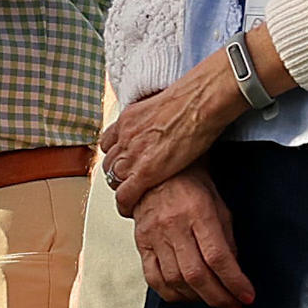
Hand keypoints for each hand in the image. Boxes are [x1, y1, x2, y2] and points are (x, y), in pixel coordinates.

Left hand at [101, 57, 246, 212]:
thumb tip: (162, 121)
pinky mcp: (144, 172)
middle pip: (109, 163)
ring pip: (114, 179)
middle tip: (129, 182)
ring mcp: (132, 155)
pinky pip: (126, 194)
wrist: (198, 102)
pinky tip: (131, 209)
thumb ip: (153, 117)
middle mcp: (124, 137)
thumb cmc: (192, 98)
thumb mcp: (161, 104)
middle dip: (117, 174)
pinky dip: (126, 204)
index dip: (117, 156)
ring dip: (122, 188)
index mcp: (127, 120)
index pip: (109, 143)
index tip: (124, 163)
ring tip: (133, 195)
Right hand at [133, 166, 254, 307]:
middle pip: (196, 274)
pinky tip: (186, 296)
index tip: (247, 295)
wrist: (156, 173)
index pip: (218, 257)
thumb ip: (226, 239)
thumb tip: (232, 272)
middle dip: (219, 297)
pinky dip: (171, 293)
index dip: (234, 281)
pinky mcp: (142, 243)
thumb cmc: (192, 185)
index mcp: (198, 213)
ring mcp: (154, 236)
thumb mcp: (219, 206)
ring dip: (198, 298)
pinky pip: (153, 278)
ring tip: (213, 300)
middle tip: (234, 306)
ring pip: (175, 280)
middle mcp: (173, 226)